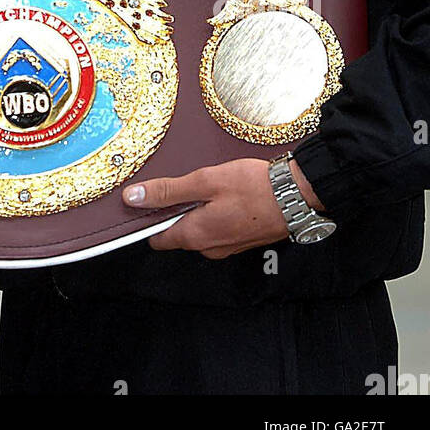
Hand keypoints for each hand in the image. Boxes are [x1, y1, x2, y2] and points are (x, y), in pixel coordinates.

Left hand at [121, 157, 323, 259]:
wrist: (296, 196)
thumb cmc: (253, 187)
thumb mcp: (205, 181)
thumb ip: (168, 191)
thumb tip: (133, 198)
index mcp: (195, 236)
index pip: (157, 239)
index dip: (149, 219)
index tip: (149, 199)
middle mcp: (209, 248)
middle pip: (178, 233)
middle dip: (176, 211)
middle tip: (186, 184)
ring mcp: (227, 247)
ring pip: (199, 230)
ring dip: (197, 211)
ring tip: (208, 186)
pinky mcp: (241, 240)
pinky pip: (217, 229)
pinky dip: (215, 214)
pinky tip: (225, 194)